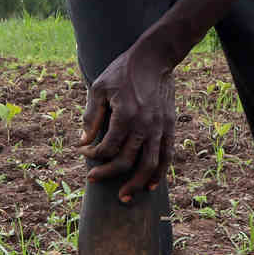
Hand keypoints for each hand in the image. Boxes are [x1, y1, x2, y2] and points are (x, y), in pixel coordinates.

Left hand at [81, 43, 175, 202]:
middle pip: (126, 161)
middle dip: (108, 174)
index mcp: (125, 115)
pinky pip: (166, 156)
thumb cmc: (123, 71)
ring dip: (136, 184)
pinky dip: (159, 173)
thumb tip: (83, 141)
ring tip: (125, 196)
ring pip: (150, 165)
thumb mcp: (99, 88)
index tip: (83, 152)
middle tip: (93, 178)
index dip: (92, 155)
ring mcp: (160, 128)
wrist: (155, 58)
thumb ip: (91, 116)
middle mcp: (145, 125)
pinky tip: (150, 185)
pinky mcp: (170, 126)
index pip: (107, 147)